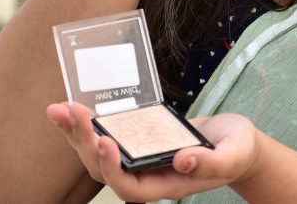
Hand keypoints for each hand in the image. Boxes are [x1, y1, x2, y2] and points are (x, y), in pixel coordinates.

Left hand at [47, 103, 259, 201]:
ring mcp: (139, 159)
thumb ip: (210, 162)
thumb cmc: (237, 150)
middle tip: (72, 111)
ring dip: (76, 133)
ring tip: (59, 108)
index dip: (112, 168)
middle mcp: (147, 176)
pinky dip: (87, 124)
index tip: (106, 140)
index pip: (129, 187)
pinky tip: (73, 108)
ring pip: (97, 154)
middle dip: (85, 142)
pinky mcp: (137, 141)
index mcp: (167, 185)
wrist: (235, 143)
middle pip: (103, 169)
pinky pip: (106, 136)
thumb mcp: (232, 154)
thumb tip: (183, 161)